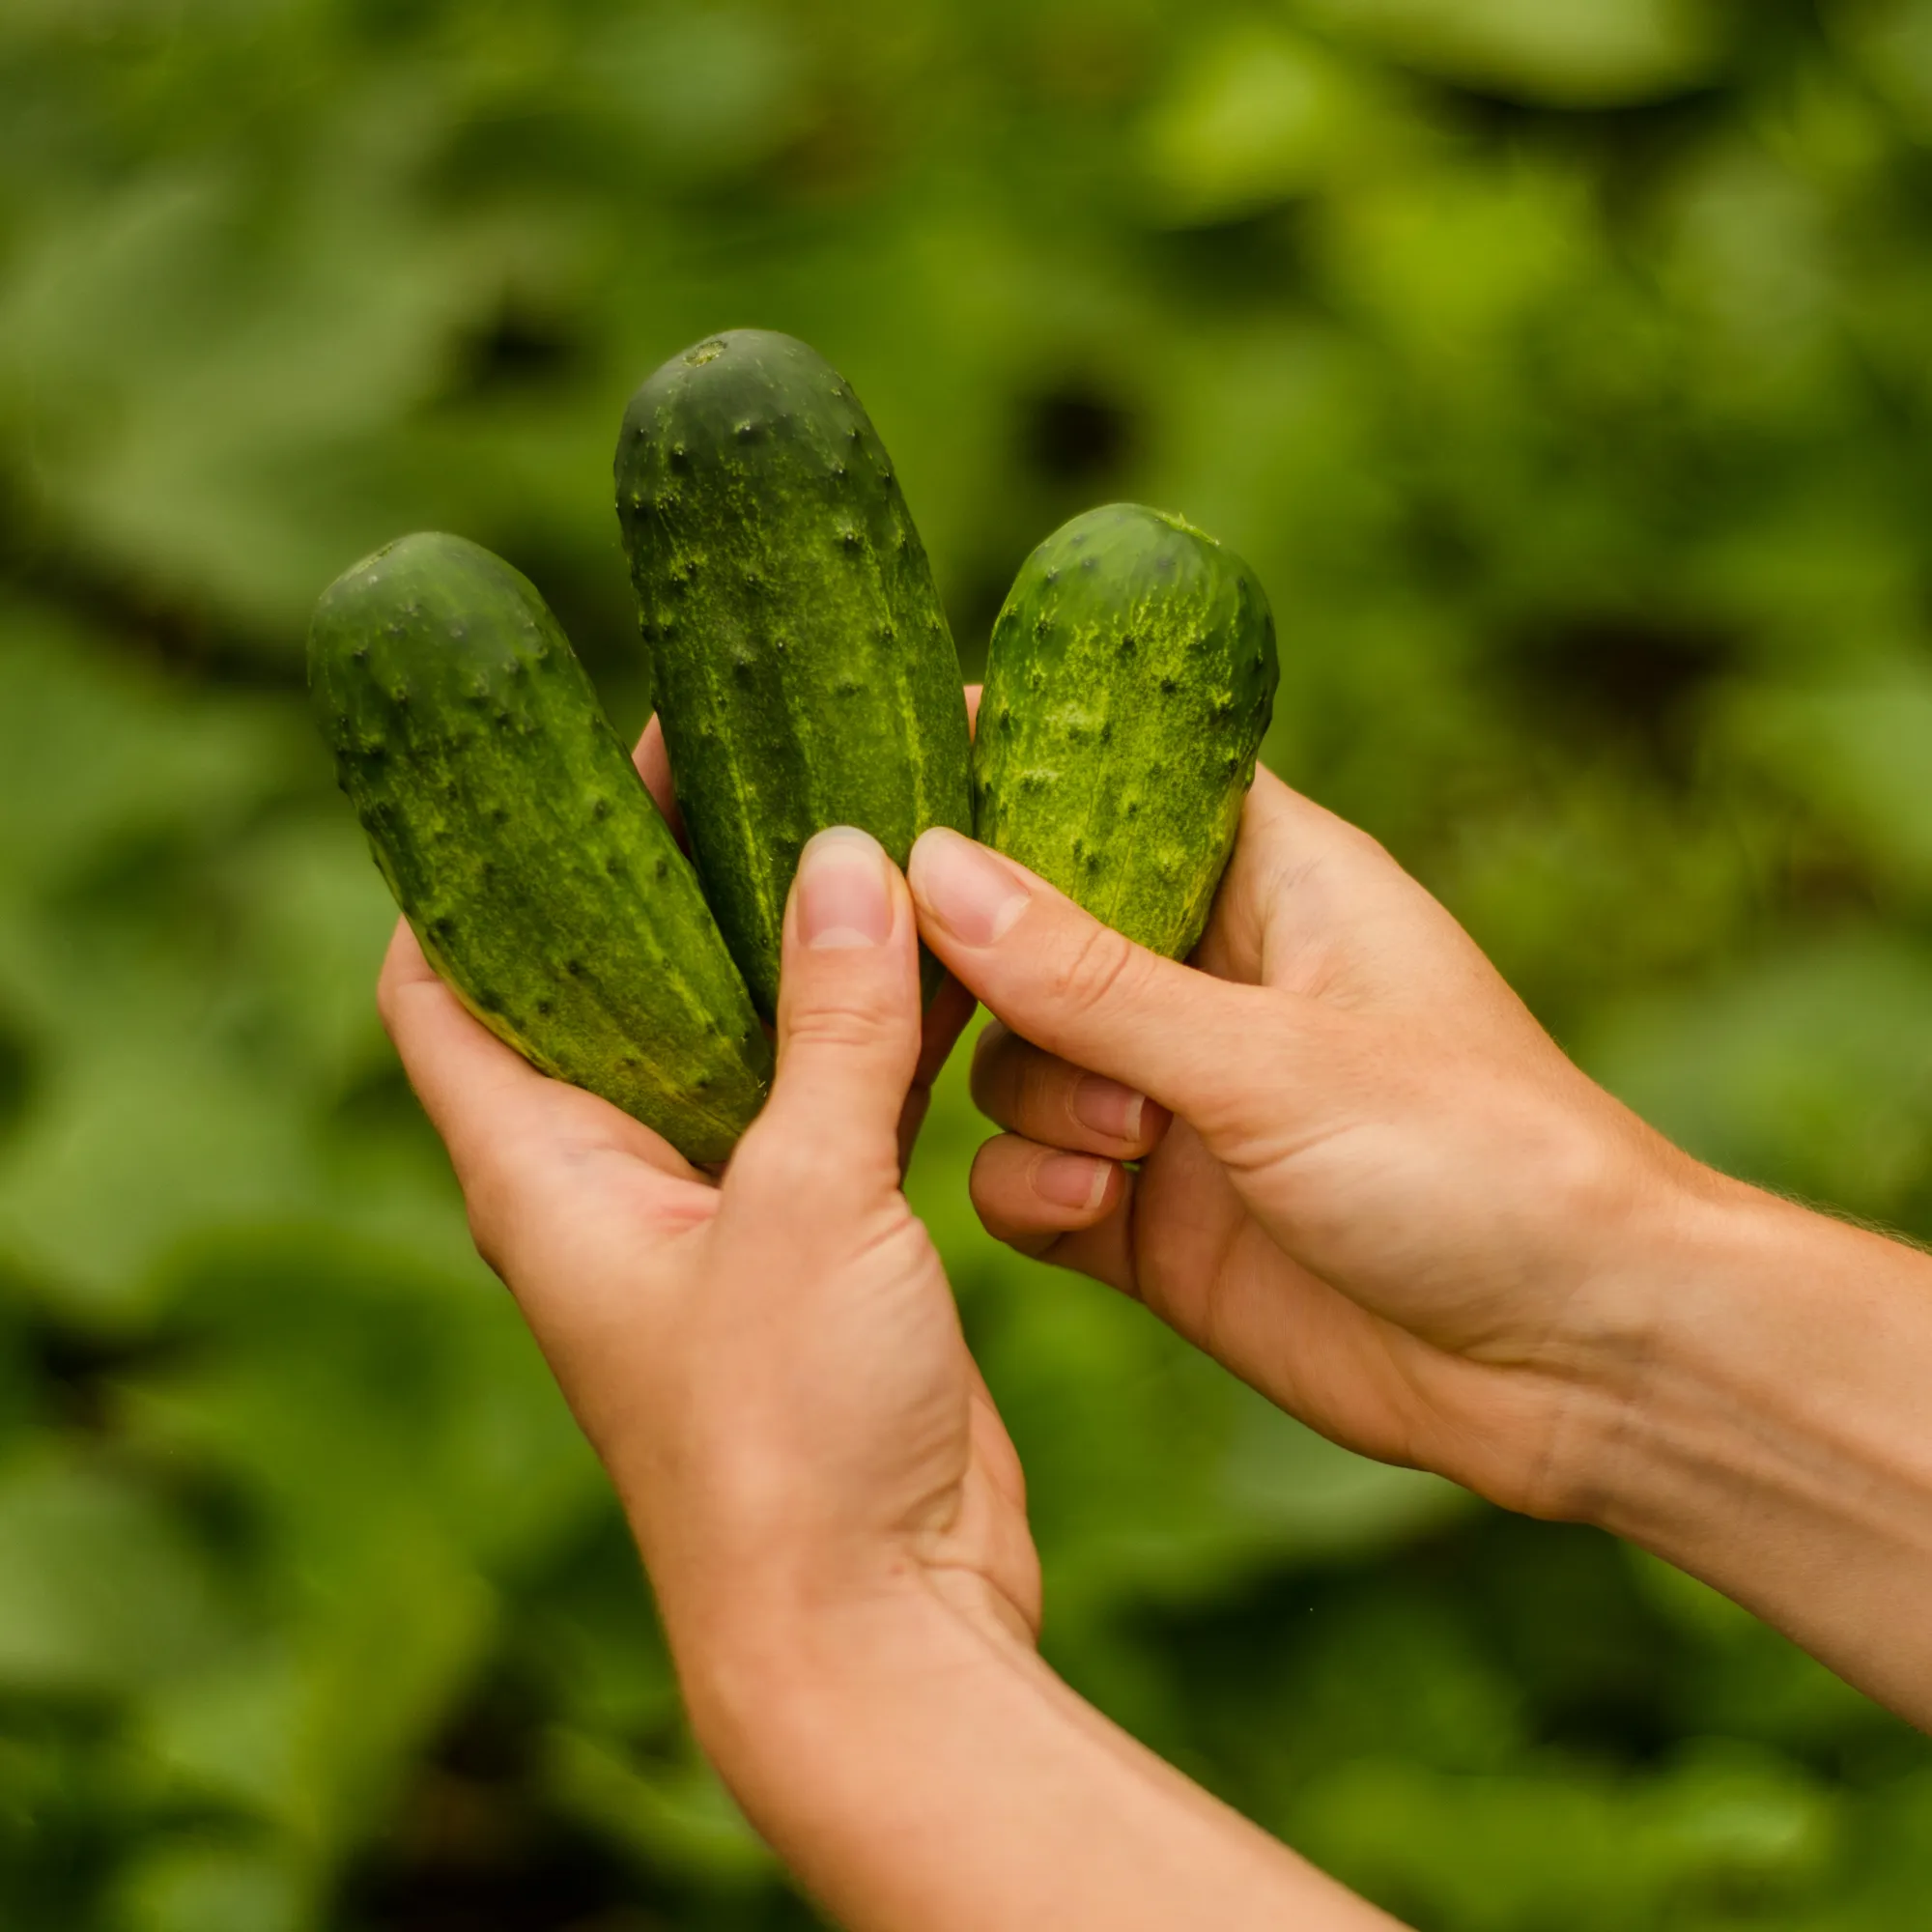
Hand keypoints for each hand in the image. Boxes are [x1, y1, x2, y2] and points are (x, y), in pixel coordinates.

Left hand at [378, 823, 1039, 1720]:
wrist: (875, 1625)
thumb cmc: (782, 1441)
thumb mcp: (804, 1204)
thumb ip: (829, 1027)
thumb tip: (848, 856)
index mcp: (539, 1176)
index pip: (440, 985)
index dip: (472, 871)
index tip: (551, 769)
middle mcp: (609, 1187)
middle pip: (602, 987)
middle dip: (662, 877)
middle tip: (738, 758)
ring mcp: (716, 1216)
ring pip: (731, 1037)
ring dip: (784, 944)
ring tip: (852, 822)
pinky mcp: (816, 1242)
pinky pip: (828, 1098)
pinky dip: (869, 1025)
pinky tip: (937, 950)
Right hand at [908, 767, 1687, 1521]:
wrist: (1577, 1363)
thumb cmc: (1476, 1159)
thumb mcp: (1273, 1056)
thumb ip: (1091, 977)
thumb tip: (931, 867)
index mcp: (1272, 883)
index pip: (1121, 779)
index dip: (1013, 764)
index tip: (903, 773)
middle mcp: (1211, 983)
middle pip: (1031, 928)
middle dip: (994, 973)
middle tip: (967, 998)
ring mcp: (1178, 1104)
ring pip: (1013, 1061)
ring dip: (1036, 1099)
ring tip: (1132, 1146)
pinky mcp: (1155, 1220)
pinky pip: (1027, 1179)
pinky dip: (1034, 1193)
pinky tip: (1097, 1214)